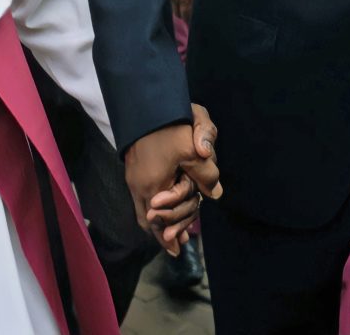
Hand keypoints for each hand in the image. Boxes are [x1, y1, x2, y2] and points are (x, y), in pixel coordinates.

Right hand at [124, 103, 221, 254]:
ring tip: (171, 235)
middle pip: (149, 220)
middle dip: (164, 232)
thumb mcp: (194, 148)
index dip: (172, 233)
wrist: (145, 102)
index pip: (163, 220)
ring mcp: (133, 177)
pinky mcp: (133, 168)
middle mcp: (138, 186)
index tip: (181, 246)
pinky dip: (153, 207)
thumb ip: (207, 174)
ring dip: (158, 222)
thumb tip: (216, 194)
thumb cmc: (170, 125)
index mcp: (153, 185)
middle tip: (177, 246)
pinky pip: (141, 197)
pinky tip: (162, 207)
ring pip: (143, 209)